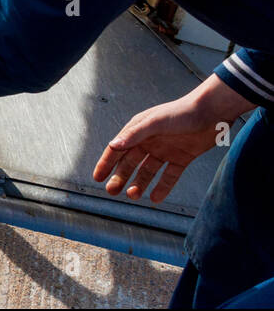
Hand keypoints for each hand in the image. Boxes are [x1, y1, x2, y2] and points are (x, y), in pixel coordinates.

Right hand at [92, 76, 253, 203]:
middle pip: (130, 163)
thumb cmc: (182, 112)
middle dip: (120, 177)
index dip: (106, 163)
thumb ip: (134, 134)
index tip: (97, 177)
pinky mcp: (181, 158)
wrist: (213, 112)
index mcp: (138, 131)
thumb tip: (113, 145)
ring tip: (133, 196)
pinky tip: (155, 198)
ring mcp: (165, 151)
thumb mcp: (155, 122)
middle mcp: (149, 141)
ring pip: (147, 172)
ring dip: (139, 183)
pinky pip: (169, 176)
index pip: (117, 149)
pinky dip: (162, 187)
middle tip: (112, 191)